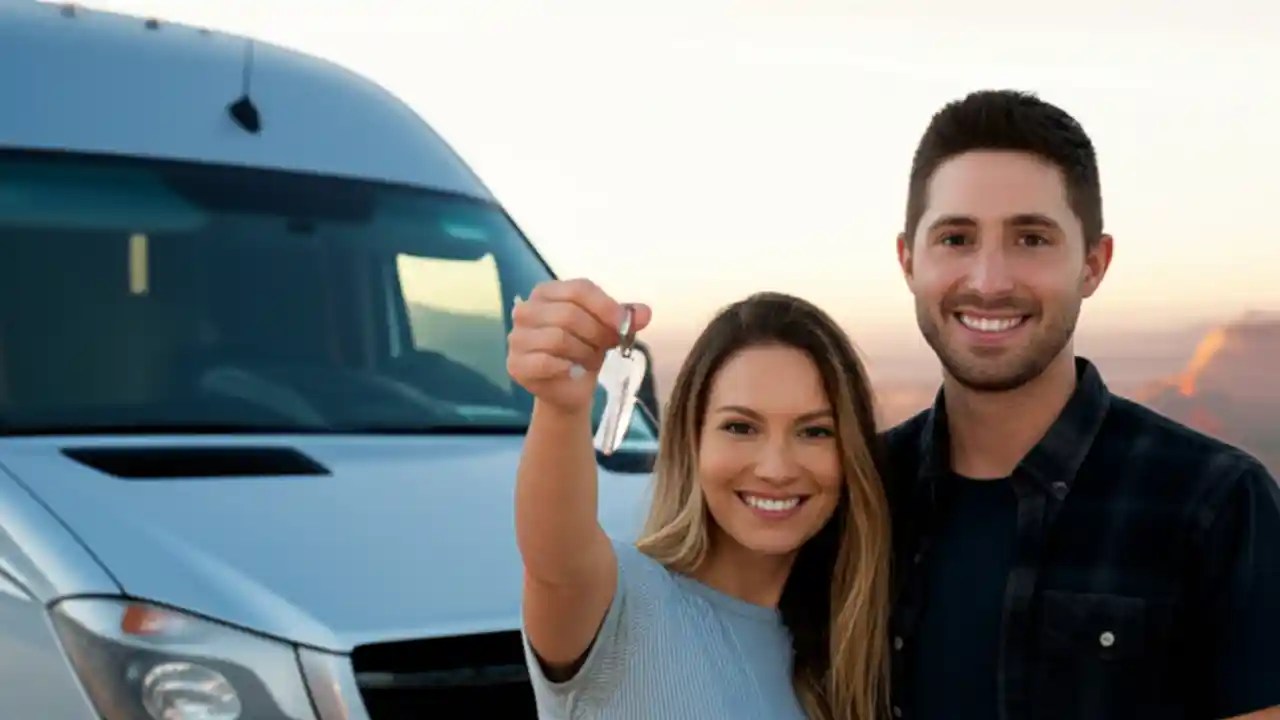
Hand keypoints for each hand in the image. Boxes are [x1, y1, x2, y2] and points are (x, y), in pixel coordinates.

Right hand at [507, 279, 651, 413]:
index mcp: (547, 292)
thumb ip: (624, 318)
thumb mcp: (608, 329)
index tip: (625, 325)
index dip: (605, 306)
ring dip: (583, 353)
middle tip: (605, 347)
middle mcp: (526, 310)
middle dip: (596, 334)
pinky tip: (572, 371)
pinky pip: (544, 362)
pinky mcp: (515, 364)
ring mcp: (517, 337)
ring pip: (558, 338)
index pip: (578, 289)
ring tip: (588, 360)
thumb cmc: (585, 349)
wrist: (570, 388)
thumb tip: (645, 313)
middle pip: (568, 314)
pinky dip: (566, 368)